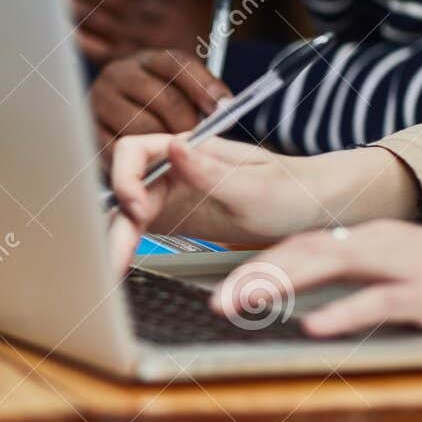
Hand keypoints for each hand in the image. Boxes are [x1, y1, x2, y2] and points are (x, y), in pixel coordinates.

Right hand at [89, 49, 230, 151]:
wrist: (118, 119)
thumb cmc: (157, 109)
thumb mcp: (179, 90)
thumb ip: (203, 95)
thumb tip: (226, 109)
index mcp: (146, 59)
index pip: (179, 65)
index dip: (205, 88)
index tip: (226, 110)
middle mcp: (118, 74)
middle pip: (165, 101)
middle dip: (188, 125)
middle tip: (198, 143)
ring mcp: (99, 101)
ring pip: (143, 128)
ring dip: (164, 146)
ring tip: (176, 154)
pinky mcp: (89, 130)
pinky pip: (121, 149)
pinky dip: (141, 160)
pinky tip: (153, 164)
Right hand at [107, 134, 421, 258]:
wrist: (311, 210)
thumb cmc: (290, 190)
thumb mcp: (255, 185)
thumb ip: (211, 170)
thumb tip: (176, 147)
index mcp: (188, 149)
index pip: (135, 151)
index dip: (125, 176)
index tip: (135, 207)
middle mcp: (171, 169)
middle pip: (124, 189)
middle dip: (113, 222)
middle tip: (112, 260)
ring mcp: (169, 195)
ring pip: (126, 213)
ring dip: (114, 240)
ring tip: (110, 274)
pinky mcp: (172, 219)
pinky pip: (138, 231)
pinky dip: (126, 248)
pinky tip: (121, 270)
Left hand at [213, 222, 421, 337]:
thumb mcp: (406, 275)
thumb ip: (360, 284)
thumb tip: (310, 305)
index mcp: (370, 240)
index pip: (298, 245)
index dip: (255, 263)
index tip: (218, 285)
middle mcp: (380, 244)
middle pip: (301, 252)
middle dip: (253, 275)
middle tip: (215, 303)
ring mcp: (405, 266)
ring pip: (329, 266)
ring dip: (279, 285)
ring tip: (242, 305)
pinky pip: (380, 301)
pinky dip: (344, 314)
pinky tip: (313, 326)